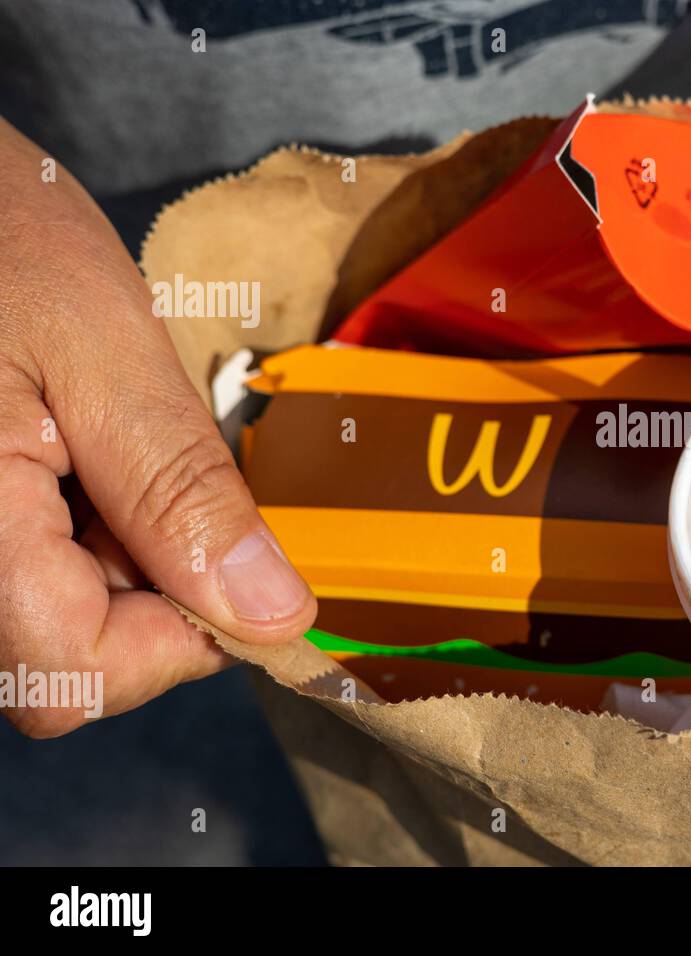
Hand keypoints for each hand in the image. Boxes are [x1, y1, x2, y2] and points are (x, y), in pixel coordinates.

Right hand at [0, 118, 315, 736]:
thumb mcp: (106, 350)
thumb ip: (181, 491)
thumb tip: (272, 613)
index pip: (74, 676)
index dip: (183, 639)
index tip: (248, 571)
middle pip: (63, 664)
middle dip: (155, 594)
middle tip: (166, 472)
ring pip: (52, 625)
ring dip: (122, 561)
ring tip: (113, 446)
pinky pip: (33, 576)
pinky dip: (87, 536)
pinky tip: (88, 457)